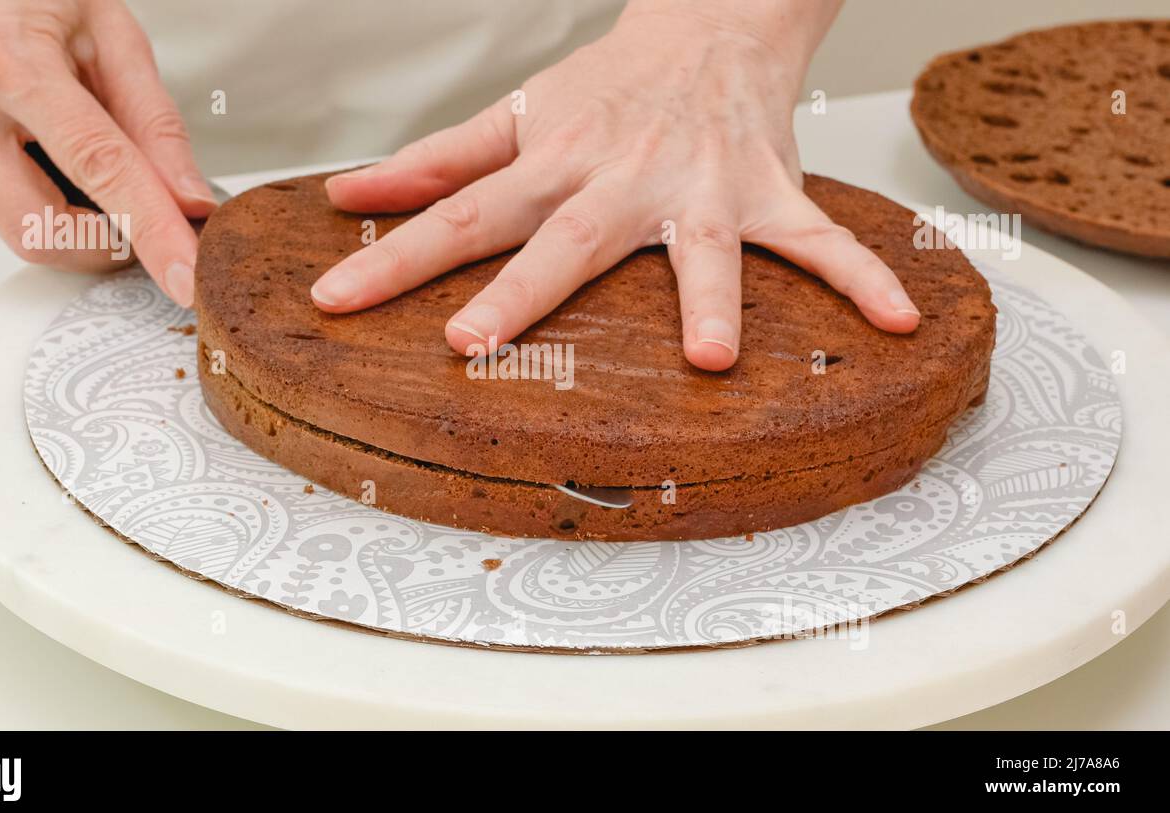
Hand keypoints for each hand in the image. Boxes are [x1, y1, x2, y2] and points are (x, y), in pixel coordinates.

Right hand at [0, 0, 213, 305]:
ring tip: (73, 158)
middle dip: (107, 243)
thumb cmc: (32, 3)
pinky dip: (35, 208)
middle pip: (44, 229)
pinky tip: (32, 157)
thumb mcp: (115, 37)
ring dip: (72, 222)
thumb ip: (156, 124)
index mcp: (9, 62)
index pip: (98, 166)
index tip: (186, 276)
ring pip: (21, 235)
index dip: (151, 229)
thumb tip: (191, 202)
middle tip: (140, 215)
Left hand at [314, 0, 920, 370]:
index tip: (336, 300)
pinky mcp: (766, 192)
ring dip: (709, 296)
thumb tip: (347, 192)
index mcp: (551, 163)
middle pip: (563, 239)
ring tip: (712, 357)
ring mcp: (700, 188)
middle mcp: (619, 179)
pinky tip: (897, 325)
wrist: (710, 24)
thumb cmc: (608, 86)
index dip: (394, 258)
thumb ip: (436, 160)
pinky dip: (861, 278)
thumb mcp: (516, 115)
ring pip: (701, 246)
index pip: (458, 214)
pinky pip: (819, 239)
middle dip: (521, 292)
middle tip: (475, 343)